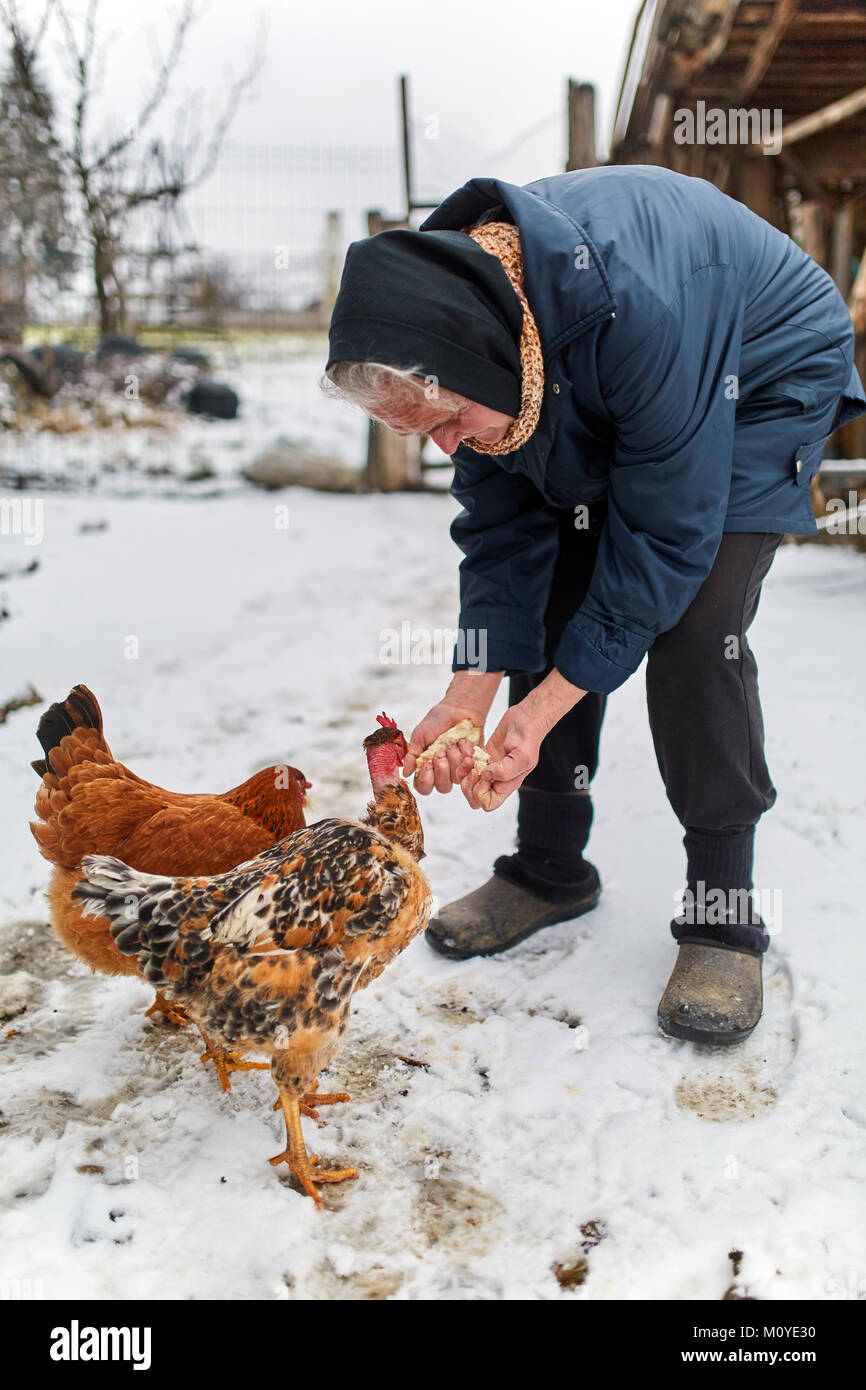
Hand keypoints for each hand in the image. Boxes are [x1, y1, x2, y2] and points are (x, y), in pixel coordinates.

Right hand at [404, 670, 502, 795]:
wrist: (457, 708)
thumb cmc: (437, 720)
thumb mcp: (420, 736)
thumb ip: (412, 755)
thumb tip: (406, 773)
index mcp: (427, 767)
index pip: (424, 787)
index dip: (425, 780)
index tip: (427, 764)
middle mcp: (442, 771)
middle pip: (443, 787)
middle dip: (442, 769)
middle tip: (440, 752)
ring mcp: (458, 768)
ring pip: (457, 779)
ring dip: (454, 759)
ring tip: (452, 743)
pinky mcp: (472, 763)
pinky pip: (470, 768)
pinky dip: (465, 753)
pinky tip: (463, 742)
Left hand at [460, 668, 585, 811]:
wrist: (525, 718)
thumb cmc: (527, 735)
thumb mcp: (521, 755)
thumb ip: (505, 770)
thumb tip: (486, 776)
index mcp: (508, 784)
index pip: (488, 804)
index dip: (481, 793)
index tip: (484, 775)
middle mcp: (497, 780)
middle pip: (474, 798)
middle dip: (468, 785)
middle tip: (473, 767)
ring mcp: (488, 769)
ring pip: (467, 783)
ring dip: (463, 772)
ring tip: (469, 757)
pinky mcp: (482, 757)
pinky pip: (466, 767)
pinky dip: (462, 759)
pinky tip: (468, 748)